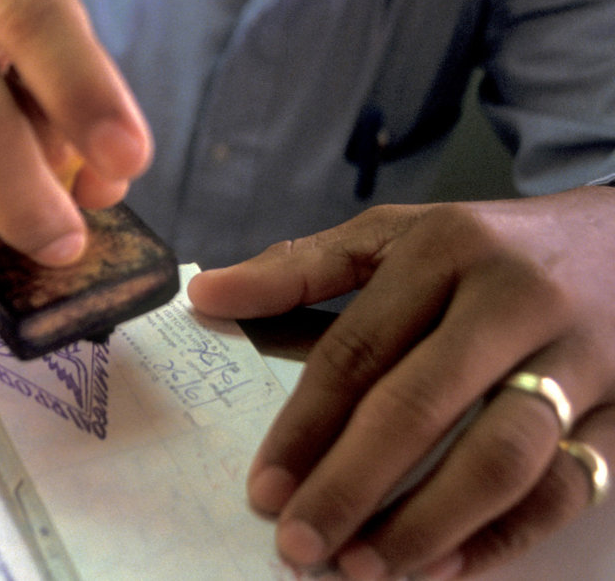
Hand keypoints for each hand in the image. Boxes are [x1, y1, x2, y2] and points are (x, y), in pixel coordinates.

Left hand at [188, 186, 614, 577]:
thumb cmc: (488, 247)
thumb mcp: (395, 236)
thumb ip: (301, 268)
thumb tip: (206, 294)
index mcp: (444, 251)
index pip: (358, 350)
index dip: (305, 425)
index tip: (264, 489)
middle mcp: (513, 301)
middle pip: (420, 405)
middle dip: (351, 485)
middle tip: (301, 544)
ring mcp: (577, 359)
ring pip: (502, 456)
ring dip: (427, 523)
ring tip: (364, 567)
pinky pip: (570, 485)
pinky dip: (505, 537)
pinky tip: (444, 567)